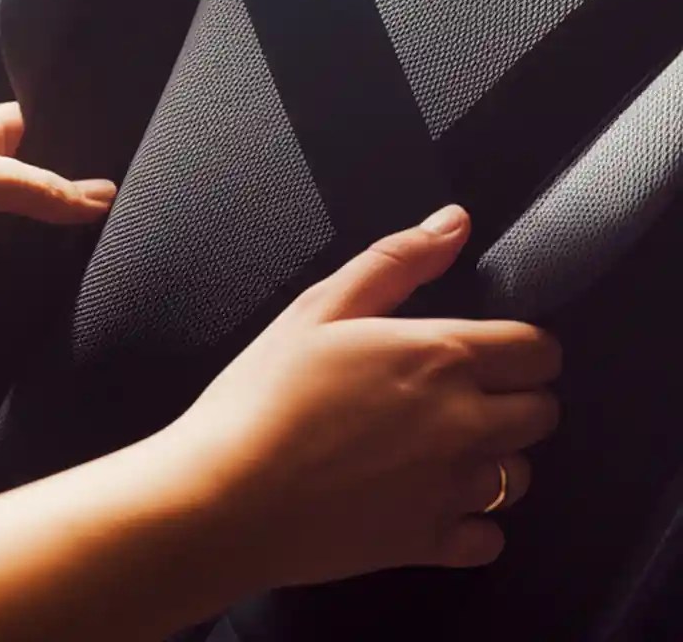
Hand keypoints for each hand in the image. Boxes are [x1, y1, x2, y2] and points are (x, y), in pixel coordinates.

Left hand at [0, 102, 116, 380]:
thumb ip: (31, 185)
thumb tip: (100, 196)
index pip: (27, 123)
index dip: (69, 126)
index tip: (124, 141)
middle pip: (35, 182)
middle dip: (77, 190)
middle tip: (139, 199)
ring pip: (28, 235)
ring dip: (63, 242)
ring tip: (126, 244)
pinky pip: (11, 285)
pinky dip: (41, 287)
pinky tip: (82, 290)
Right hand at [161, 205, 561, 590]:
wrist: (224, 496)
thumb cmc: (260, 399)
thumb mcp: (317, 309)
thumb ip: (395, 261)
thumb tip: (453, 223)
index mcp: (440, 356)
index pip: (539, 350)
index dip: (518, 348)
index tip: (482, 354)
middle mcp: (464, 424)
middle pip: (541, 412)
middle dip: (510, 401)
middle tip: (451, 400)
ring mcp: (451, 489)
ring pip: (521, 476)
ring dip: (492, 461)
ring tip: (433, 453)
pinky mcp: (430, 543)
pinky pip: (490, 540)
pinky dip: (470, 525)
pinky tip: (424, 503)